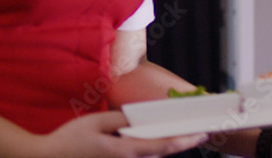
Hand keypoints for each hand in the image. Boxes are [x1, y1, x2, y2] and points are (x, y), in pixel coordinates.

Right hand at [39, 111, 206, 157]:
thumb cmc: (70, 140)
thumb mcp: (96, 122)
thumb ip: (121, 120)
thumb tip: (139, 117)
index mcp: (124, 151)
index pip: (161, 146)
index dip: (184, 141)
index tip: (201, 134)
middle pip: (159, 153)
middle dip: (179, 143)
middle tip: (198, 132)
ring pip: (149, 157)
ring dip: (164, 146)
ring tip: (180, 134)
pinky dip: (148, 149)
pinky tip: (150, 139)